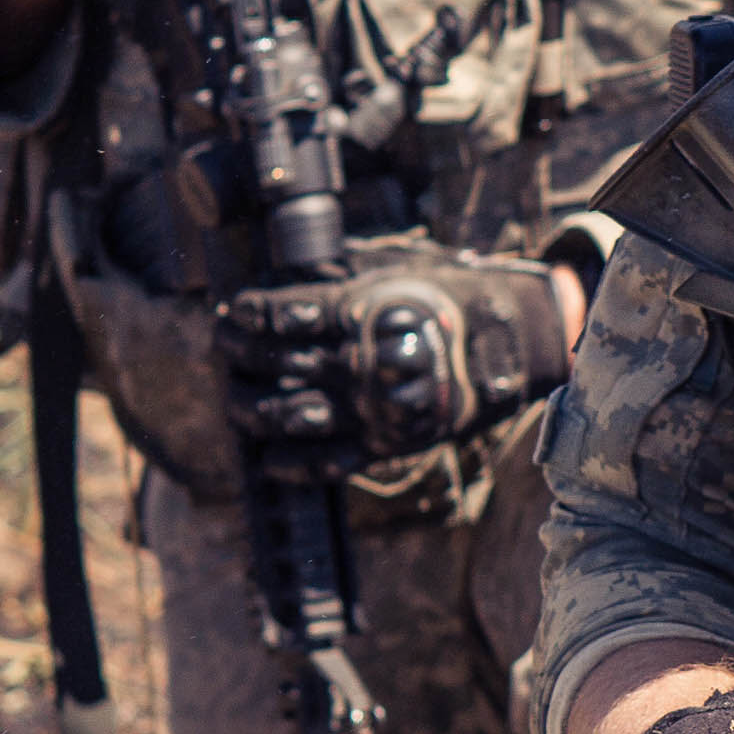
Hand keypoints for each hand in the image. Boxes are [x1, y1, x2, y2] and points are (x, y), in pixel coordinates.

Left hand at [221, 253, 574, 464]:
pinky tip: (268, 461)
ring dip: (253, 411)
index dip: (247, 316)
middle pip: (277, 364)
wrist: (510, 345)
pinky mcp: (387, 442)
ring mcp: (369, 407)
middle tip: (224, 352)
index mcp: (356, 313)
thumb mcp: (396, 269)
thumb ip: (343, 272)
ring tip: (236, 404)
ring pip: (291, 415)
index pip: (282, 315)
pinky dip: (293, 466)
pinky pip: (331, 463)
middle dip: (239, 359)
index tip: (230, 314)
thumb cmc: (450, 298)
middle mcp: (356, 361)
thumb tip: (294, 267)